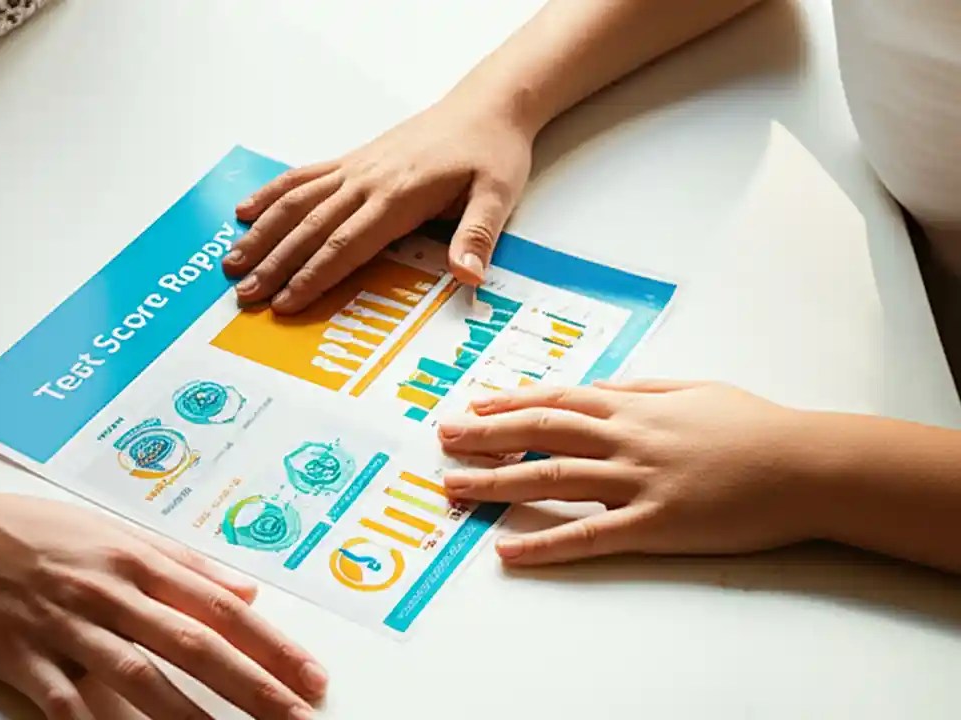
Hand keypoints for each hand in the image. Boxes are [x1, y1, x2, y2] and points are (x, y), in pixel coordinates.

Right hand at [0, 492, 324, 719]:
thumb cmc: (31, 529)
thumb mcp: (112, 529)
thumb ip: (182, 562)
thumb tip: (246, 587)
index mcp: (134, 556)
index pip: (219, 605)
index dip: (270, 643)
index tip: (310, 676)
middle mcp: (107, 590)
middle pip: (192, 643)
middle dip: (251, 685)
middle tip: (295, 716)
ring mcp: (64, 625)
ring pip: (137, 676)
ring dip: (189, 715)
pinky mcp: (21, 656)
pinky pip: (63, 701)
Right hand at [223, 87, 535, 313]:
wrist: (487, 106)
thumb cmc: (491, 152)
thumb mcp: (498, 196)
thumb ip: (476, 236)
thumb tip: (467, 275)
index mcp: (399, 196)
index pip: (346, 245)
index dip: (313, 276)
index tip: (286, 302)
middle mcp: (368, 181)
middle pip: (311, 228)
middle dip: (275, 264)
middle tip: (245, 294)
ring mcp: (356, 169)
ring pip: (297, 202)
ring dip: (262, 233)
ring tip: (233, 260)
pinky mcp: (353, 160)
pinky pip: (304, 177)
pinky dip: (272, 194)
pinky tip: (246, 210)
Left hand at [437, 380, 819, 565]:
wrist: (808, 465)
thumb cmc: (756, 426)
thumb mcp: (693, 390)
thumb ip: (640, 389)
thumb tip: (598, 387)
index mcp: (634, 407)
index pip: (556, 400)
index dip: (508, 403)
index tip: (472, 405)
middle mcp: (626, 439)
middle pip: (540, 433)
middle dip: (486, 435)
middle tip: (443, 437)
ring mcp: (637, 482)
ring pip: (551, 479)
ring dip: (496, 483)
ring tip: (454, 487)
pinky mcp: (655, 525)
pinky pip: (588, 536)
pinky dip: (544, 544)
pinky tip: (508, 551)